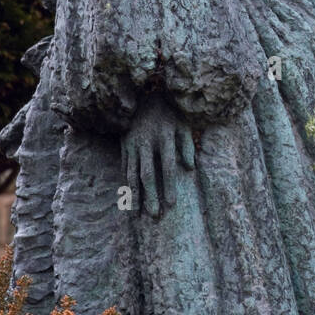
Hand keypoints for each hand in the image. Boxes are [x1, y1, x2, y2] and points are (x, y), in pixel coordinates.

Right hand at [121, 95, 194, 217]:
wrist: (144, 98)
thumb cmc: (169, 114)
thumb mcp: (183, 124)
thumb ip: (187, 145)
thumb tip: (190, 168)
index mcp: (164, 137)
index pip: (168, 166)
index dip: (169, 186)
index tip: (171, 204)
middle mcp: (146, 142)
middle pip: (148, 174)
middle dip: (150, 196)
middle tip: (154, 216)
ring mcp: (133, 145)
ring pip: (132, 174)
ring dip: (134, 196)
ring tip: (135, 216)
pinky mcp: (124, 146)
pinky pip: (124, 169)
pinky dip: (125, 185)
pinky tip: (127, 200)